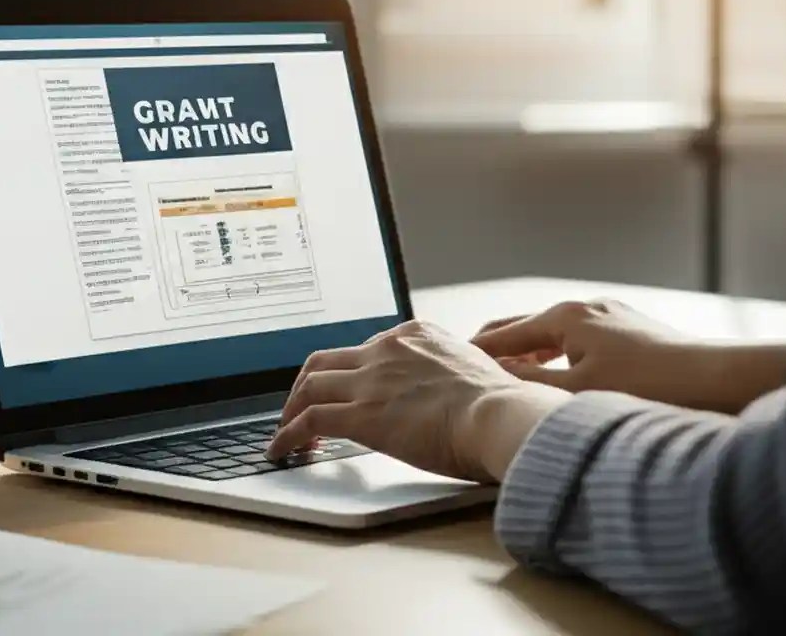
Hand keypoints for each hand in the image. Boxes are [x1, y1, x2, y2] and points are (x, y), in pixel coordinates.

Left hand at [266, 321, 569, 482]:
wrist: (500, 416)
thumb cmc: (502, 405)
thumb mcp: (476, 371)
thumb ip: (453, 375)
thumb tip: (457, 395)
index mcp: (416, 334)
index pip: (366, 349)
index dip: (348, 373)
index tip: (344, 391)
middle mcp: (388, 349)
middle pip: (327, 359)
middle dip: (307, 384)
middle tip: (300, 407)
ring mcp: (372, 379)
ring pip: (311, 385)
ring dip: (292, 409)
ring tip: (286, 432)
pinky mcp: (361, 413)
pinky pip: (310, 420)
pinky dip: (289, 435)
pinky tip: (283, 450)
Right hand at [473, 300, 785, 413]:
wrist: (718, 379)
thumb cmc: (650, 386)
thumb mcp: (575, 393)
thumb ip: (528, 386)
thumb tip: (490, 380)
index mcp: (565, 317)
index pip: (501, 336)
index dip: (470, 355)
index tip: (443, 368)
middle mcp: (584, 308)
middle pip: (523, 328)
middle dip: (494, 349)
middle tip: (463, 369)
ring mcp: (609, 317)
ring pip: (550, 335)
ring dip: (526, 355)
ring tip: (503, 376)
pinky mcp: (628, 331)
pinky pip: (575, 341)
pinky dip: (554, 356)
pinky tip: (555, 377)